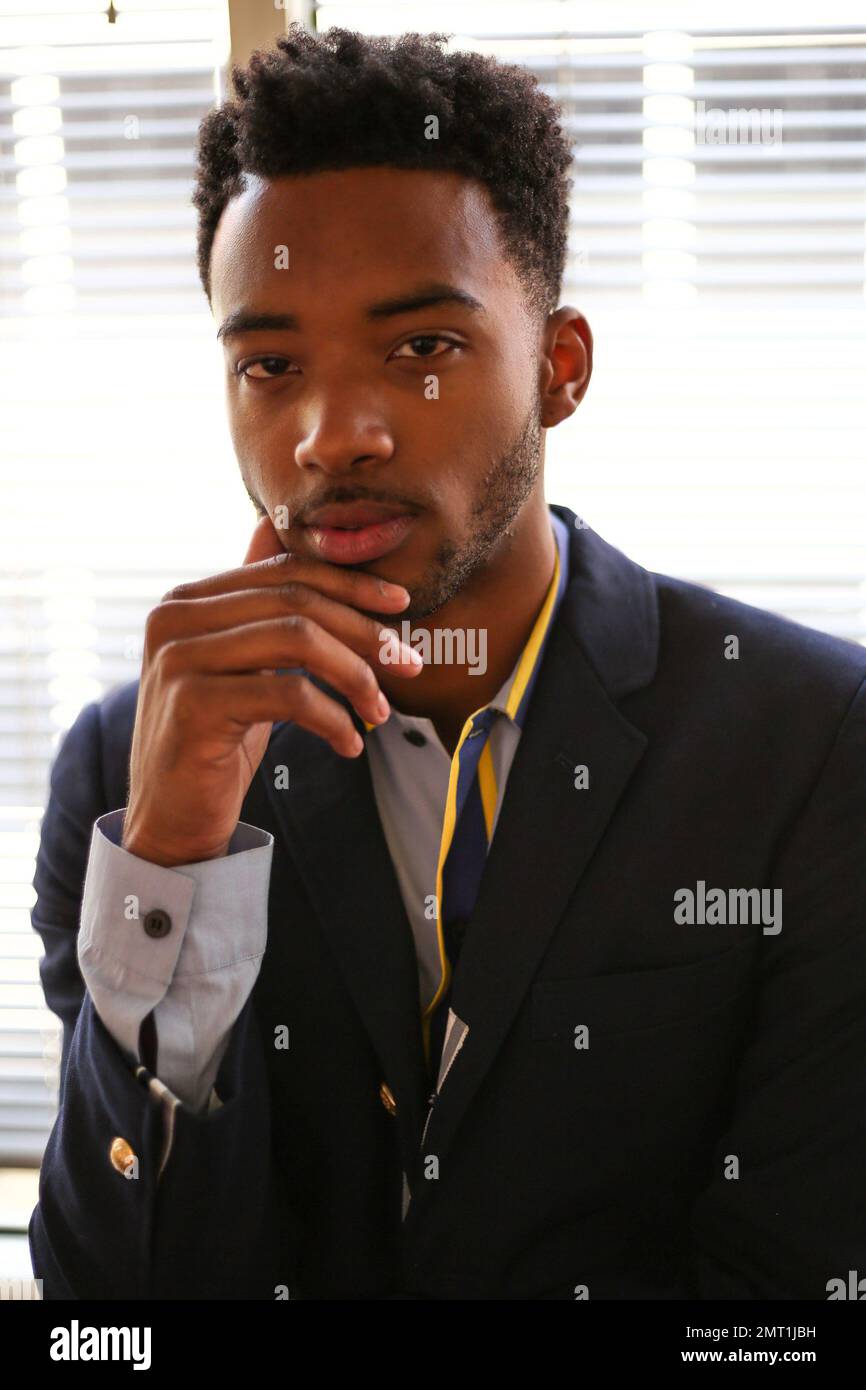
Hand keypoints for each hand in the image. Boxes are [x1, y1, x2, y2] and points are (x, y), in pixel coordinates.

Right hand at [122, 514, 421, 866]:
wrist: (170, 818)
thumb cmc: (214, 741)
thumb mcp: (239, 666)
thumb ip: (254, 604)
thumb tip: (270, 524)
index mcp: (186, 600)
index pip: (283, 571)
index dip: (348, 585)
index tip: (400, 607)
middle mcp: (173, 619)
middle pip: (296, 601)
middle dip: (363, 631)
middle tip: (408, 664)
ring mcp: (178, 659)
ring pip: (298, 639)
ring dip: (355, 675)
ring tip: (380, 711)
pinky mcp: (192, 704)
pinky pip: (288, 694)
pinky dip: (332, 718)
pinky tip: (350, 743)